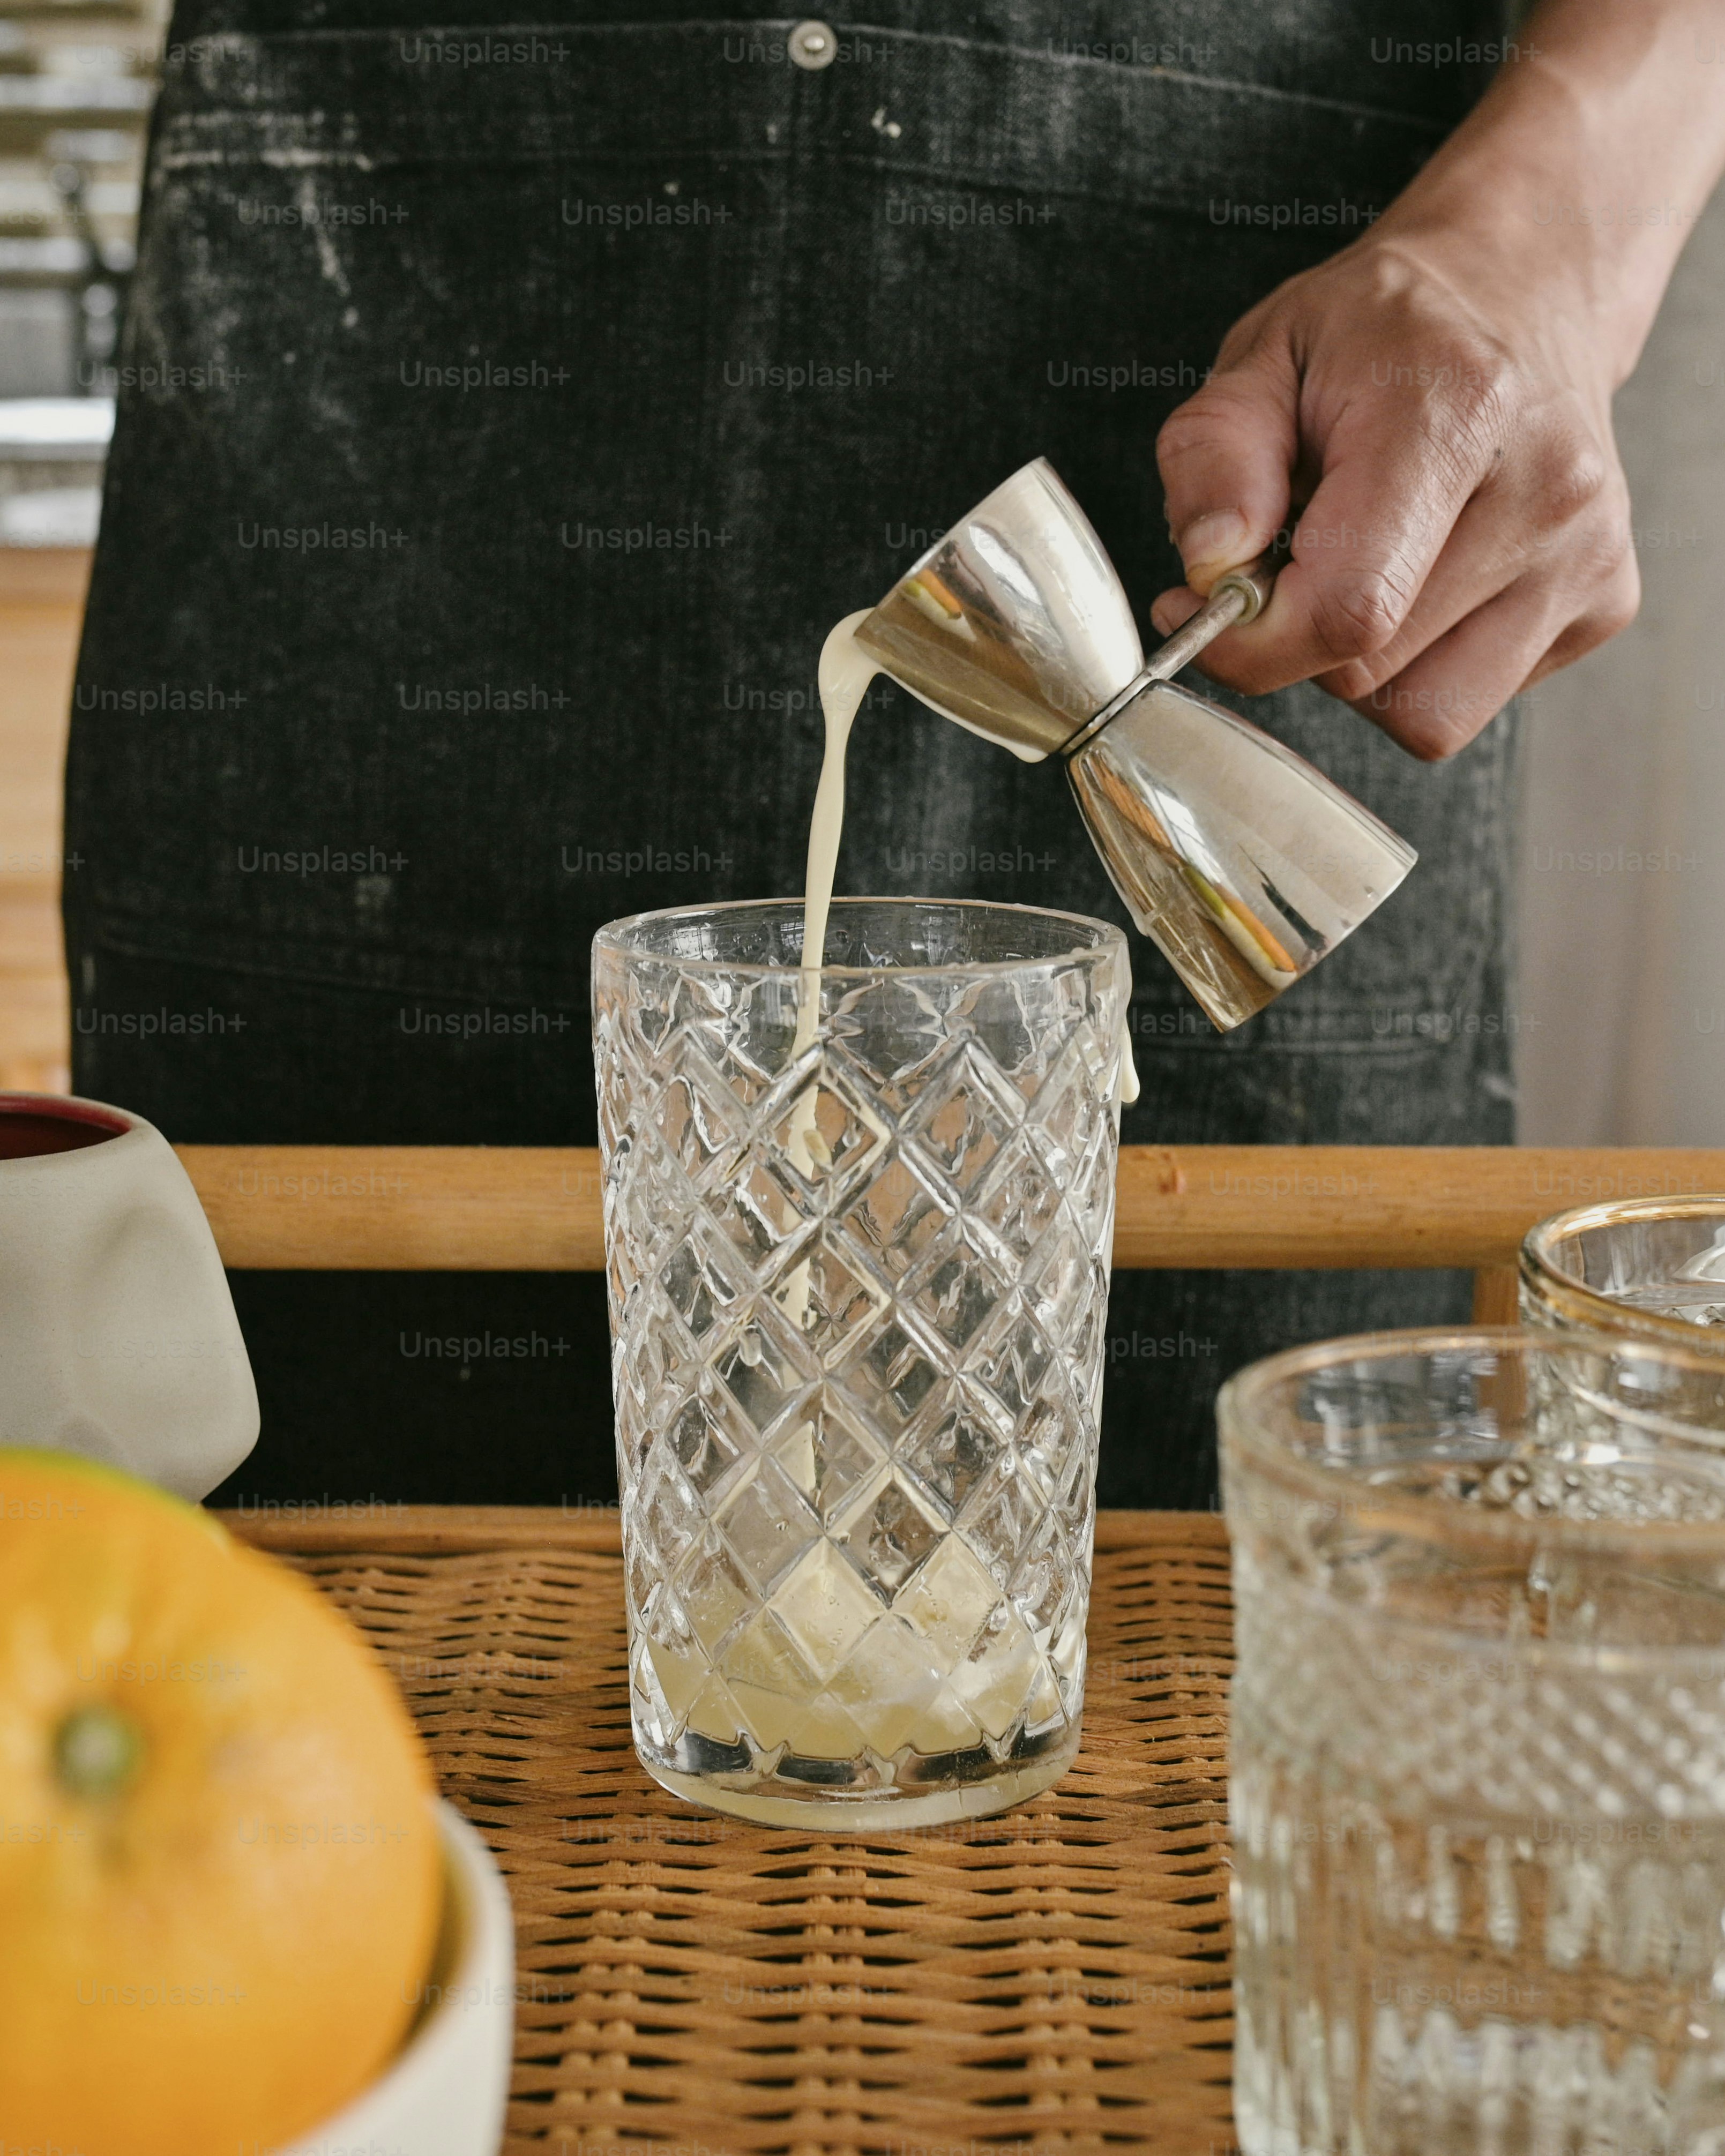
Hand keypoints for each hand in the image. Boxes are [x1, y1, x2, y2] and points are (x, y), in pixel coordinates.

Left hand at [1151, 228, 1636, 760]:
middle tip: (1291, 560)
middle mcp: (1546, 491)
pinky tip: (1423, 578)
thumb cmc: (1384, 333)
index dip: (1255, 644)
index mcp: (1460, 412)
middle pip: (1370, 673)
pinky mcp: (1603, 604)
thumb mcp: (1265, 353)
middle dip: (1299, 640)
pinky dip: (1420, 666)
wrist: (1524, 293)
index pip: (1349, 610)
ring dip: (1362, 668)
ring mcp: (1587, 556)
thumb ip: (1214, 454)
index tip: (1208, 609)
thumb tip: (1210, 564)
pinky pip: (1469, 704)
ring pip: (1424, 715)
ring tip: (1364, 568)